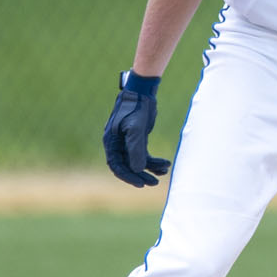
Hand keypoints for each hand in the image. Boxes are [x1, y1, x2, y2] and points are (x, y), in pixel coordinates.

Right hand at [103, 71, 171, 187]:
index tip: (141, 184)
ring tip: (164, 171)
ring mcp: (127, 142)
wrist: (142, 91)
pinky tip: (165, 164)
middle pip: (128, 166)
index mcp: (111, 142)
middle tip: (154, 183)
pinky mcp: (138, 139)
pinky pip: (145, 155)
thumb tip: (136, 169)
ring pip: (137, 161)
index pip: (117, 166)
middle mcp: (117, 144)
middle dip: (141, 175)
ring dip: (150, 168)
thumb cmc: (136, 107)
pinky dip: (154, 160)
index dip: (128, 177)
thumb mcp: (136, 128)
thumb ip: (135, 149)